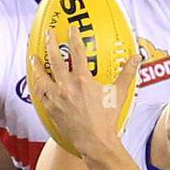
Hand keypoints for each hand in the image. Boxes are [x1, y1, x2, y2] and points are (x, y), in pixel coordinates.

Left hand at [29, 27, 139, 157]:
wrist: (95, 141)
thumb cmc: (107, 119)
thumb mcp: (119, 94)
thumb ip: (126, 74)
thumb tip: (137, 58)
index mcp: (83, 80)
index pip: (77, 52)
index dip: (74, 37)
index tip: (71, 28)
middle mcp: (67, 87)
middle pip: (55, 59)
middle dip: (51, 44)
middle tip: (49, 34)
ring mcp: (57, 98)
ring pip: (42, 77)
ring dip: (37, 65)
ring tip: (33, 57)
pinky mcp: (51, 109)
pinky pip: (41, 95)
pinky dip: (37, 86)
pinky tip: (36, 82)